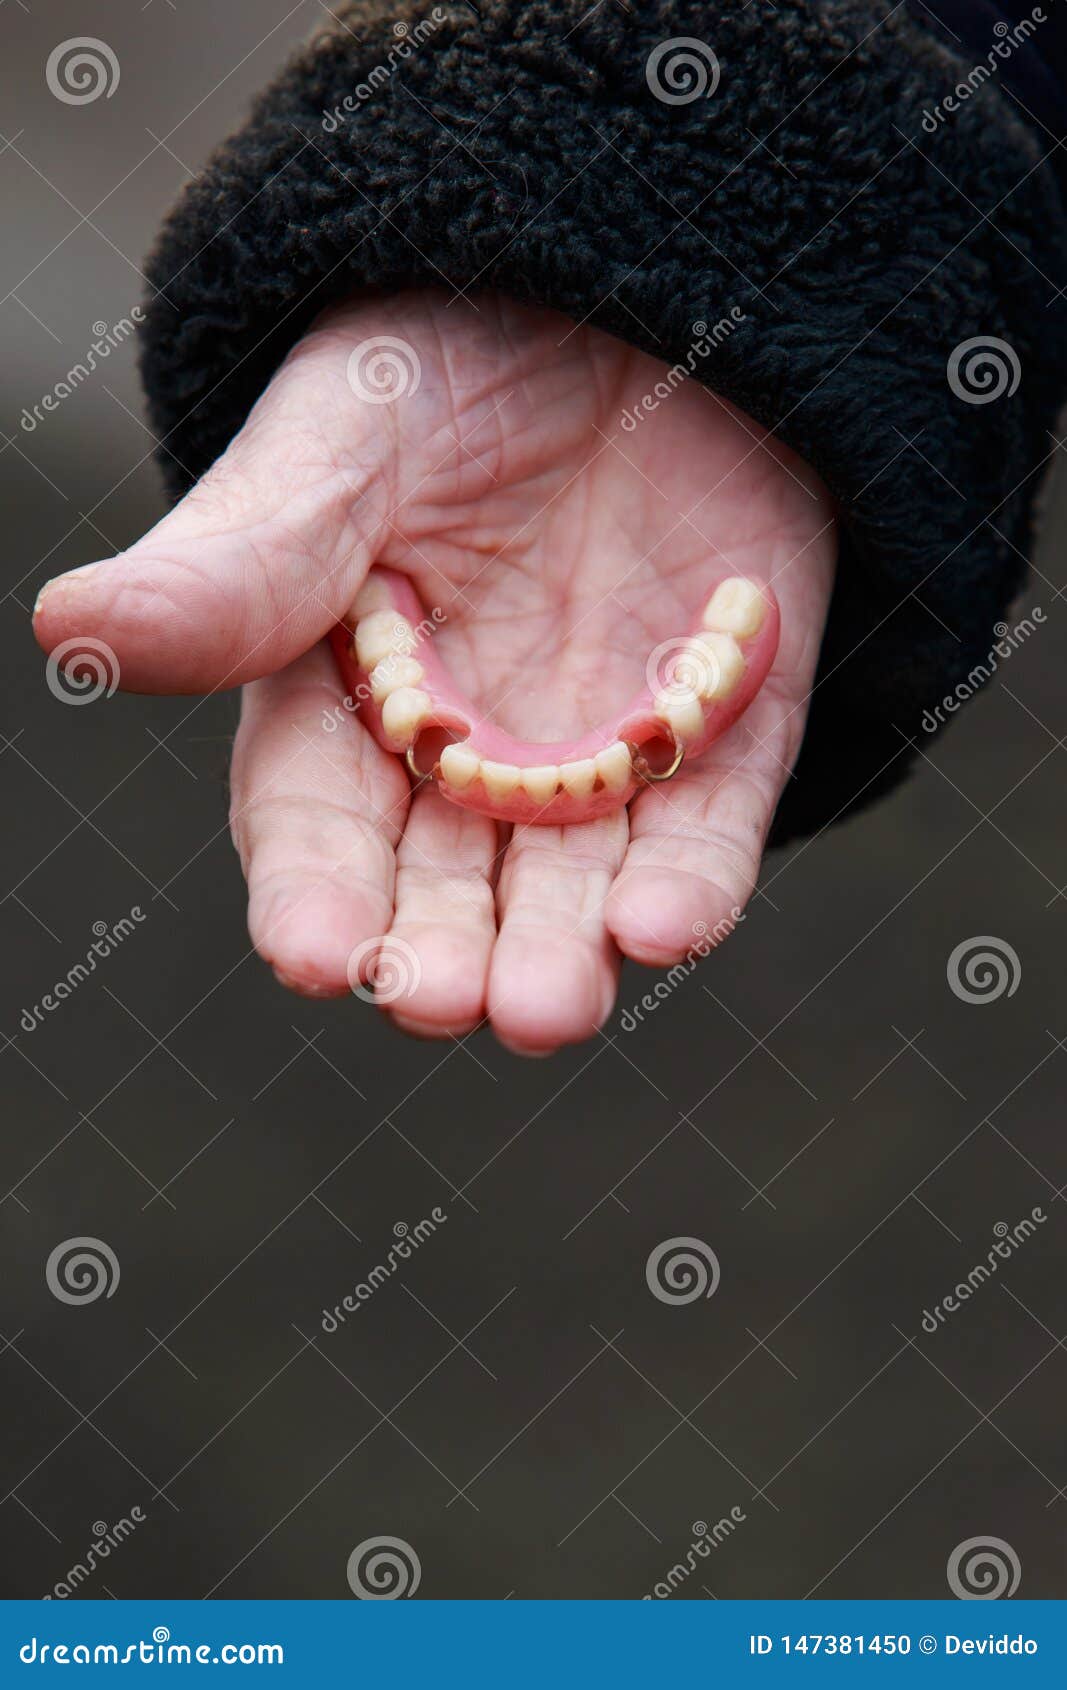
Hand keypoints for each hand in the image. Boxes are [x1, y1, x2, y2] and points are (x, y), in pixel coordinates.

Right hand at [34, 290, 835, 1053]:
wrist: (631, 289)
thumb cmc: (450, 360)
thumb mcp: (338, 444)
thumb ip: (240, 560)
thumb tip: (71, 629)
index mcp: (351, 700)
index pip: (320, 823)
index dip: (314, 893)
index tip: (312, 953)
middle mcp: (474, 751)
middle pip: (448, 884)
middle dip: (440, 953)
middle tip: (437, 1003)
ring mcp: (601, 742)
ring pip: (576, 881)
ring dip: (563, 950)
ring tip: (548, 1009)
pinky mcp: (723, 716)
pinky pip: (708, 816)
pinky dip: (694, 877)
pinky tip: (666, 929)